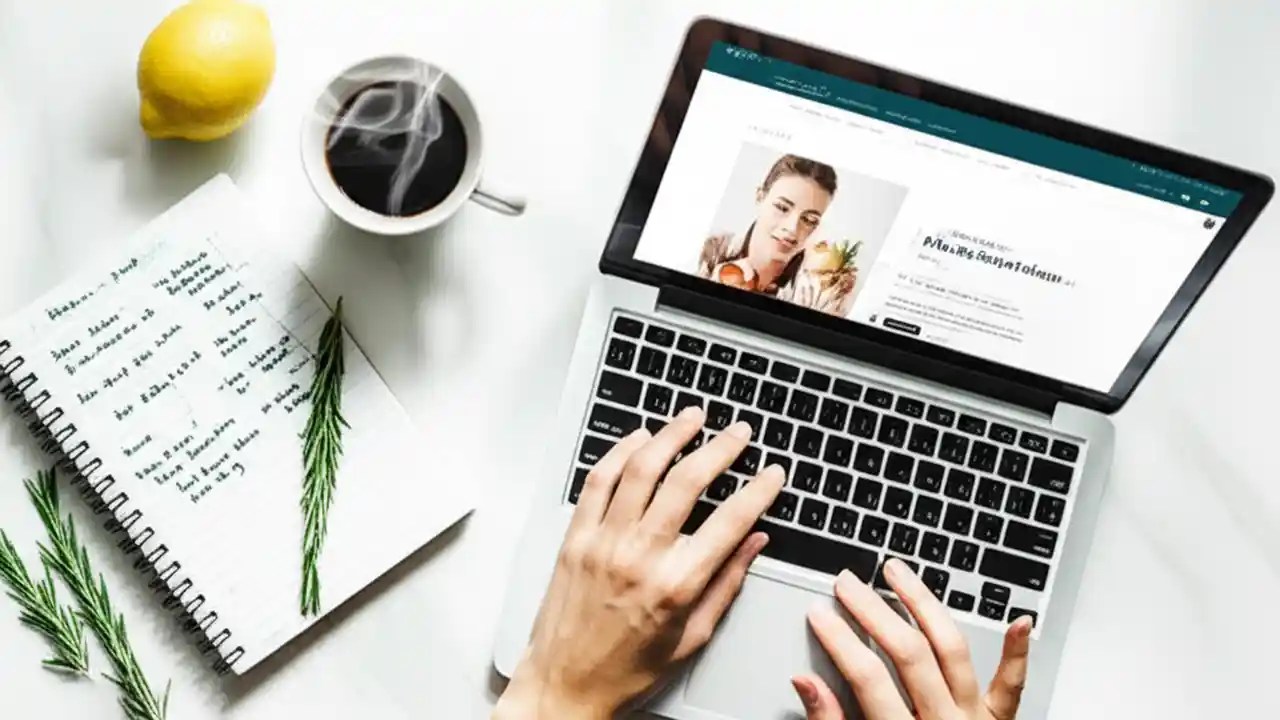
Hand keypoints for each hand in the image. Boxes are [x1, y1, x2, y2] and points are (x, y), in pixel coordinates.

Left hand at [493, 407, 785, 719]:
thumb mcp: (693, 637)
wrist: (564, 686)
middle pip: (688, 482)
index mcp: (676, 585)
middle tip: (740, 433)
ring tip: (692, 418)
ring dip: (670, 435)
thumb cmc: (626, 670)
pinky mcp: (575, 537)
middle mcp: (640, 556)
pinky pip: (598, 481)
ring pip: (640, 469)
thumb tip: (755, 542)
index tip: (772, 474)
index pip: (730, 521)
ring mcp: (603, 542)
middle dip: (721, 448)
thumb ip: (727, 583)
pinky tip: (639, 438)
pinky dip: (619, 451)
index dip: (759, 490)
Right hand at [793, 559, 1031, 719]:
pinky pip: (1013, 687)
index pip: (867, 678)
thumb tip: (805, 683)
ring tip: (898, 573)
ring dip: (924, 605)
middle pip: (908, 654)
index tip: (819, 615)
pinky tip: (1020, 621)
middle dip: (873, 611)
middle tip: (847, 583)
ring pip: (952, 650)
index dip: (840, 641)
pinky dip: (1017, 653)